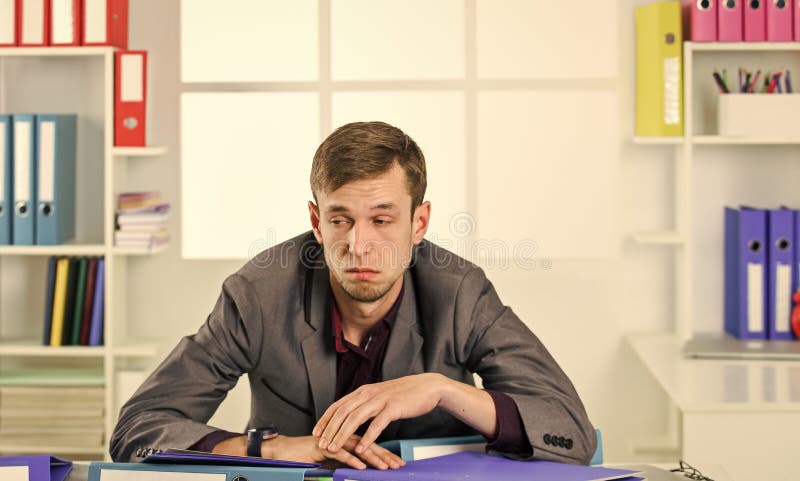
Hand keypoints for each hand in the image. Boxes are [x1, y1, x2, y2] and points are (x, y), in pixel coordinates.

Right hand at [264, 434, 403, 469]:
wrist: (285, 451)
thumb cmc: (309, 456)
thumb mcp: (332, 460)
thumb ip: (346, 461)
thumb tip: (362, 469)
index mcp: (346, 437)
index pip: (370, 443)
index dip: (384, 453)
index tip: (398, 462)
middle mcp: (342, 436)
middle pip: (368, 444)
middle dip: (384, 455)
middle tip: (398, 465)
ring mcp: (332, 440)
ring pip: (357, 448)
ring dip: (372, 458)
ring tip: (385, 467)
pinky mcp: (321, 446)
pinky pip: (339, 454)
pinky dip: (351, 460)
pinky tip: (361, 467)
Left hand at [313, 373, 445, 455]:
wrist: (428, 387)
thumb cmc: (404, 394)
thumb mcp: (380, 396)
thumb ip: (366, 403)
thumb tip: (352, 415)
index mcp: (364, 390)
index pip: (338, 405)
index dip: (325, 419)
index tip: (316, 432)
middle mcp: (369, 393)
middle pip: (343, 412)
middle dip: (329, 430)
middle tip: (321, 444)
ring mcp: (381, 400)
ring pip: (355, 418)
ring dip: (342, 435)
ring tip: (334, 448)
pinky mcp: (393, 408)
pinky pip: (377, 424)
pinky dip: (367, 437)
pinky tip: (361, 449)